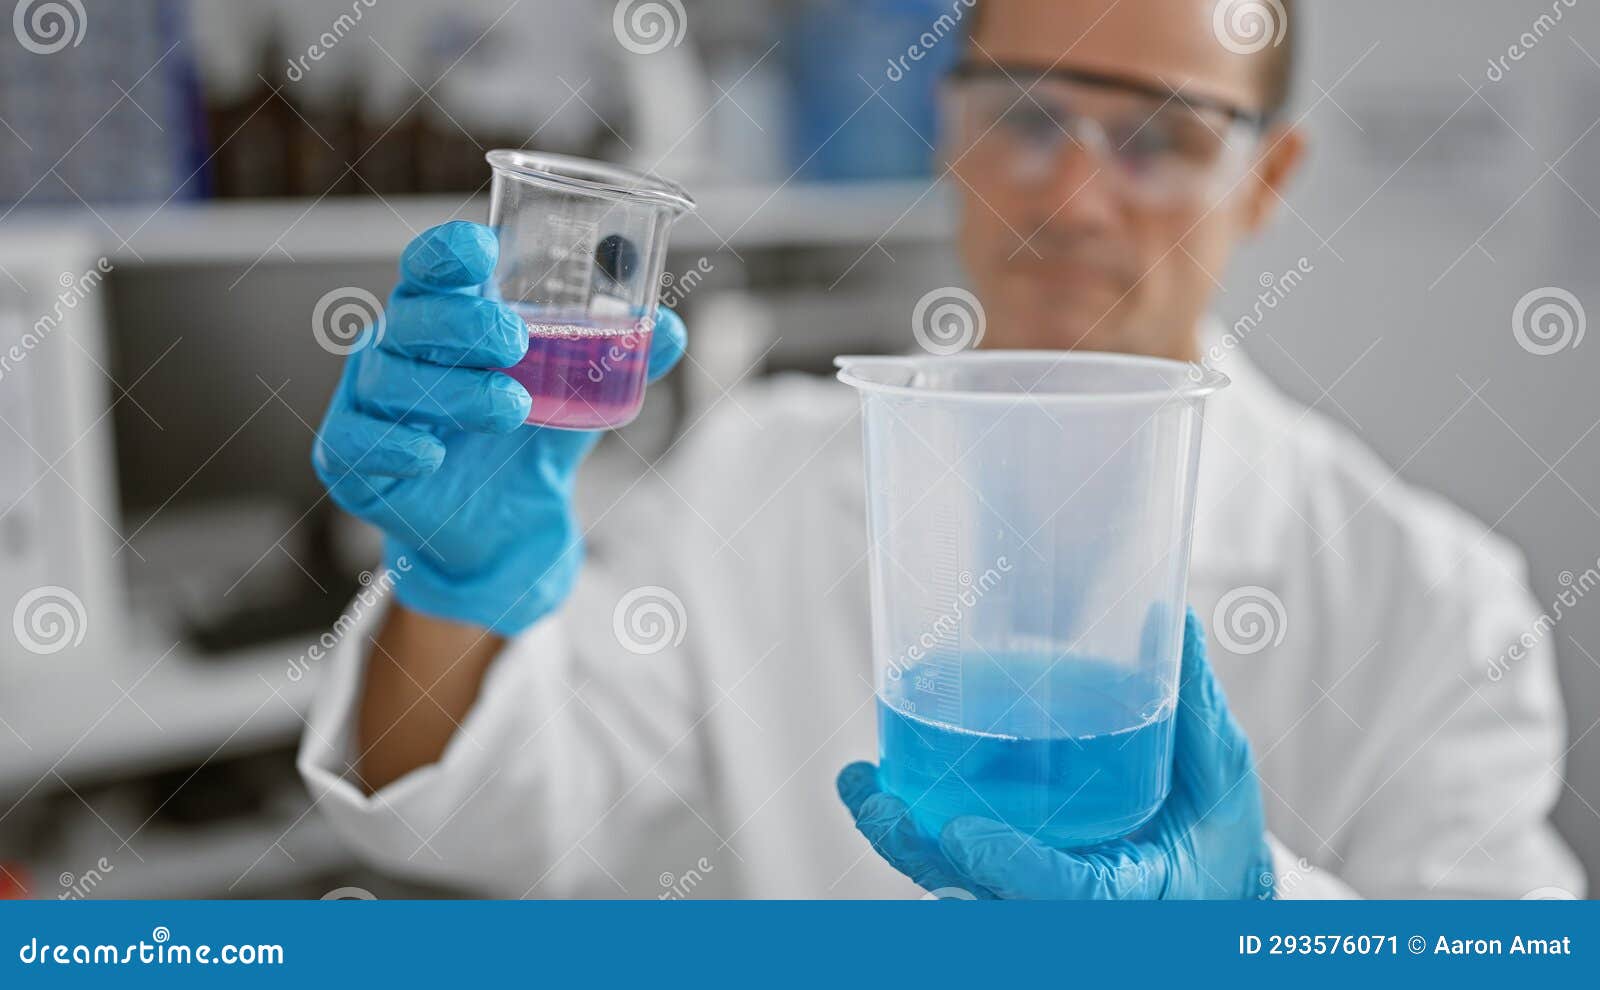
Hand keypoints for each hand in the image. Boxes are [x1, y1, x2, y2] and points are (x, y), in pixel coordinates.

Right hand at [312, 221, 685, 633]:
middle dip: (459, 321)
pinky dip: (394, 446)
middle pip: (408, 317)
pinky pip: (355, 444)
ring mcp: (367, 402)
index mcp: (442, 319)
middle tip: (514, 338)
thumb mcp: (574, 399)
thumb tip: (669, 326)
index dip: (446, 252)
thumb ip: (614, 363)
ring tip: (511, 406)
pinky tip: (434, 453)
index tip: (485, 248)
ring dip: (451, 390)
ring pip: (388, 380)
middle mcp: (395, 350)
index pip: (430, 268)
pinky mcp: (350, 459)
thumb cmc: (521, 441)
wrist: (499, 528)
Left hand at [838, 610, 1273, 898]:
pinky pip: (958, 879)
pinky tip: (883, 795)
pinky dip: (918, 842)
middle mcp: (1080, 914)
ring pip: (959, 894)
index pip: (1068, 896)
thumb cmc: (1217, 832)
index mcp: (1136, 893)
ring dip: (907, 845)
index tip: (962, 834)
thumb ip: (1194, 703)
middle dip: (925, 857)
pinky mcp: (1016, 891)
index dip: (1012, 871)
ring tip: (864, 787)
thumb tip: (1166, 612)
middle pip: (986, 904)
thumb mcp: (1221, 771)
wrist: (1217, 888)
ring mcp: (1041, 906)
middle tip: (881, 804)